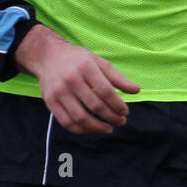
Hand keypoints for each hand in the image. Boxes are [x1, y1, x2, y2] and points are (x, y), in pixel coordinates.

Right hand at [15, 26, 140, 134]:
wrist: (49, 56)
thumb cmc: (79, 60)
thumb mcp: (100, 63)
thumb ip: (118, 78)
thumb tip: (137, 90)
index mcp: (86, 67)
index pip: (106, 91)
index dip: (118, 105)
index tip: (125, 112)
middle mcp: (71, 79)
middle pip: (95, 106)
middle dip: (111, 117)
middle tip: (121, 121)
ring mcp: (58, 91)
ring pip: (80, 117)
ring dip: (98, 127)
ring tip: (109, 129)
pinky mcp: (50, 101)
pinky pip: (66, 122)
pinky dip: (81, 130)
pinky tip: (92, 129)